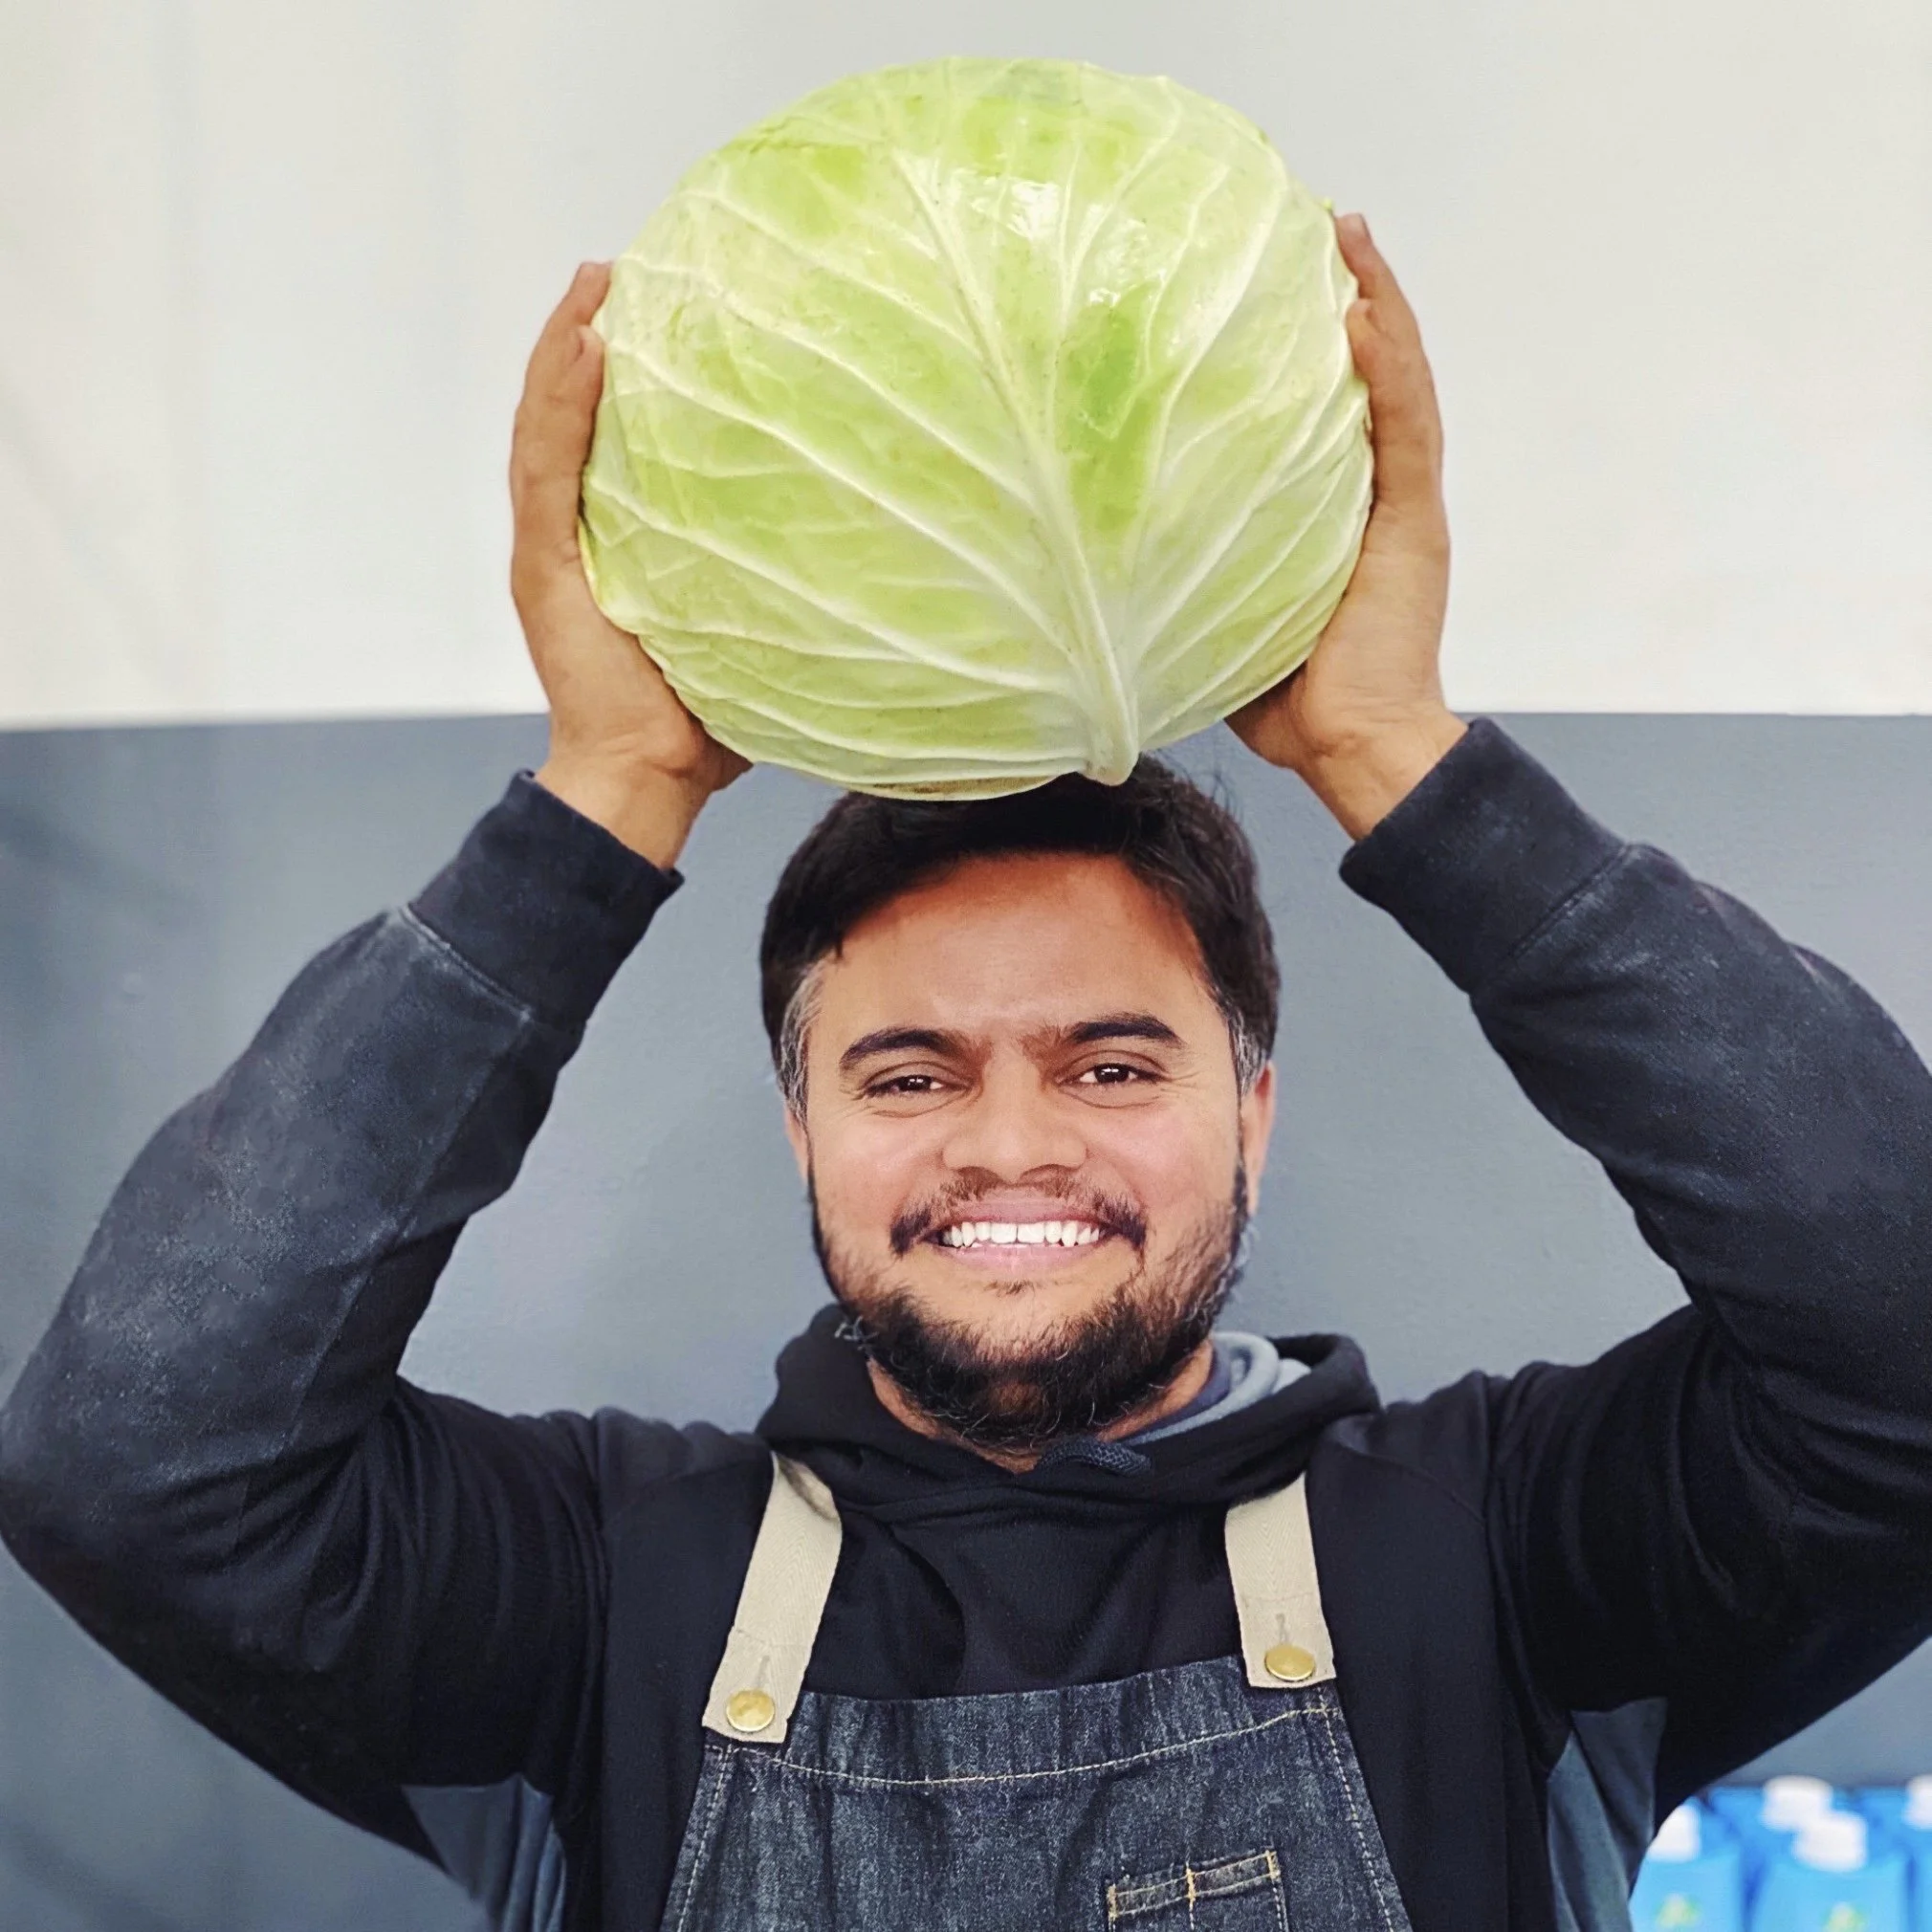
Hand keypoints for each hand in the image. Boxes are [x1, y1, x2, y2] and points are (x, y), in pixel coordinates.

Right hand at [512, 261, 747, 866]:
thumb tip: (881, 561)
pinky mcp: (543, 568)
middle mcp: (572, 538)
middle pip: (565, 415)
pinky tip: (587, 345)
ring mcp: (550, 549)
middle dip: (584, 336)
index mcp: (612, 548)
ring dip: (563, 348)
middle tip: (616, 268)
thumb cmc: (708, 726)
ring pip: (543, 426)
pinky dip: (562, 403)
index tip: (659, 310)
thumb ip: (786, 588)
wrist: (650, 782)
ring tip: (594, 281)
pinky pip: (547, 468)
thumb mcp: (756, 632)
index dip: (621, 378)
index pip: (607, 444)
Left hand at [1229, 214, 1464, 838]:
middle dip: (1346, 292)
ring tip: (1348, 233)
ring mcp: (1401, 504)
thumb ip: (1178, 574)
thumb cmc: (1287, 699)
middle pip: (1368, 370)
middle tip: (1314, 221)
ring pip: (1398, 378)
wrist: (1348, 748)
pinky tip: (1361, 313)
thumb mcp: (1216, 616)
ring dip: (1377, 301)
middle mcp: (1374, 493)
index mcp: (1334, 509)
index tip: (1257, 278)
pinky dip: (1387, 368)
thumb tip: (1086, 558)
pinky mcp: (1416, 522)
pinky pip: (1406, 429)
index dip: (1302, 339)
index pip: (1323, 405)